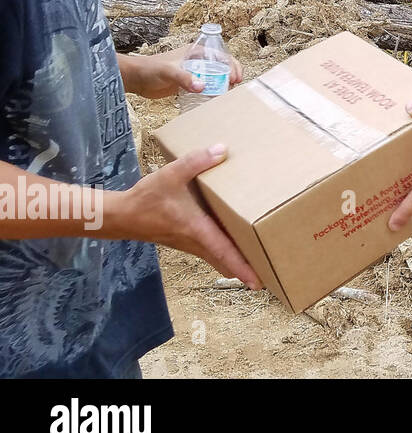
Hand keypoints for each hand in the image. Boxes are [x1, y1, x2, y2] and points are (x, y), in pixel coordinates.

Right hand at [118, 145, 261, 288]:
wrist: (120, 216)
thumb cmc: (145, 198)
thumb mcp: (170, 174)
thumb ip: (196, 161)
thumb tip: (222, 150)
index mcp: (196, 229)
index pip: (224, 252)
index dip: (242, 267)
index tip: (257, 282)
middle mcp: (195, 242)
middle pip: (225, 262)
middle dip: (245, 270)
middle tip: (270, 274)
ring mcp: (189, 244)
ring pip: (217, 259)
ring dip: (235, 263)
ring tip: (259, 262)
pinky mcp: (185, 241)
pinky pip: (210, 252)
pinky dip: (224, 255)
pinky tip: (234, 245)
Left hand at [120, 48, 243, 99]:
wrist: (135, 79)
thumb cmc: (150, 69)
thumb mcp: (169, 71)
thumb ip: (185, 78)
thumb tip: (202, 87)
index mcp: (198, 52)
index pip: (223, 57)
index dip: (233, 66)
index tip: (236, 79)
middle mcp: (199, 61)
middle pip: (222, 68)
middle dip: (231, 77)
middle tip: (233, 89)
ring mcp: (194, 72)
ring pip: (215, 78)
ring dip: (222, 86)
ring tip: (226, 96)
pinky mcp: (188, 84)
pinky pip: (205, 88)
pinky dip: (211, 93)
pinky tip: (213, 101)